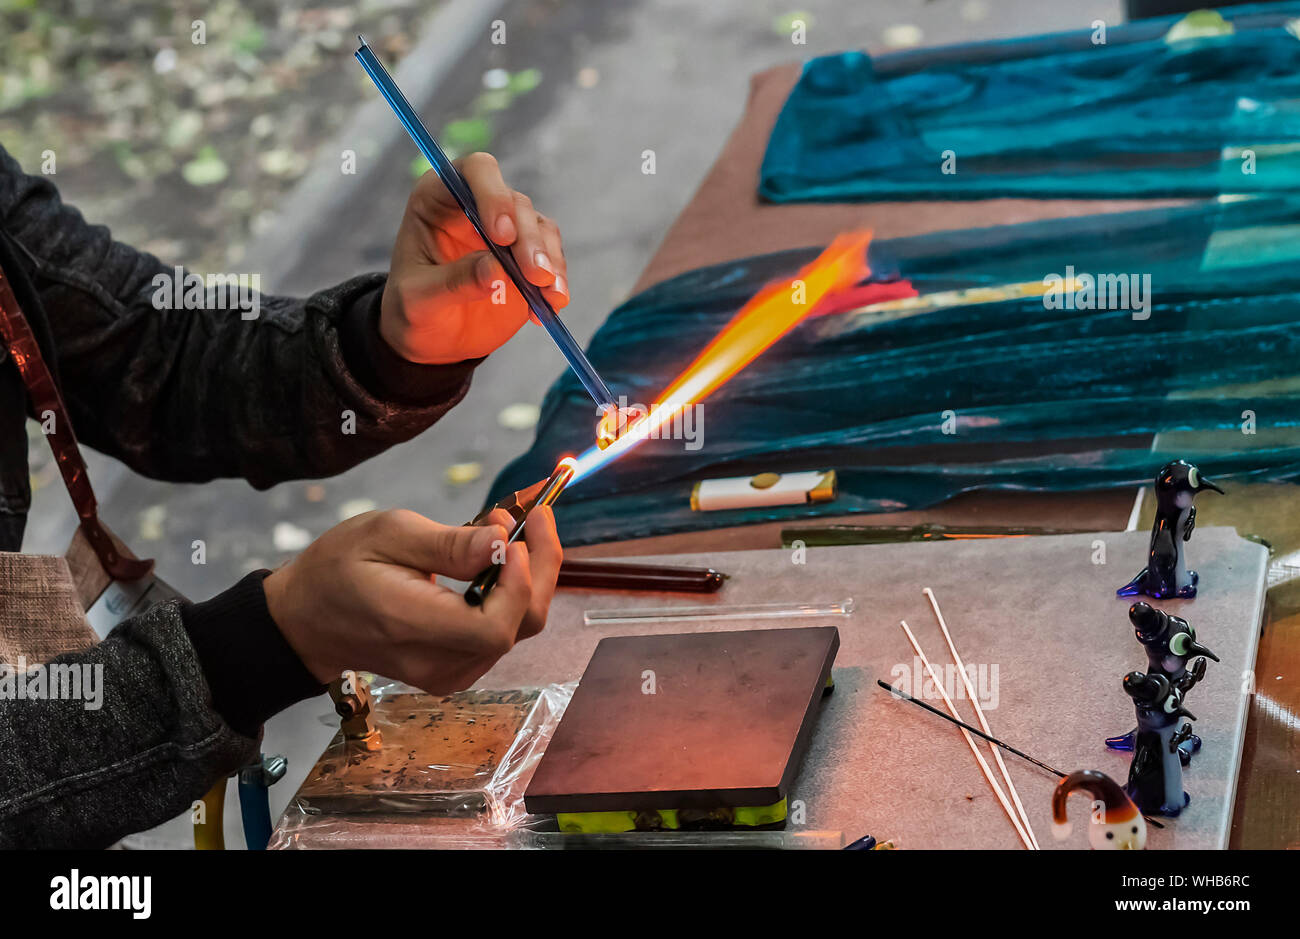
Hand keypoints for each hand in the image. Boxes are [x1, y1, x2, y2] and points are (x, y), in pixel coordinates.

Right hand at [262, 506, 561, 693]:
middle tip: (531, 517)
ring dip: (528, 576)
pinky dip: (512, 594)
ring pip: (519, 629)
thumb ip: (448, 544)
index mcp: (413, 627)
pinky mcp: (456, 668)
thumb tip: (501, 542)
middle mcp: (437, 661)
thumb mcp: (386, 534)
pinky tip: (496, 561)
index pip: (494, 626)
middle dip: (540, 567)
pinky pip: (502, 633)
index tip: (514, 532)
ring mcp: (449, 672)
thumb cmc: (338, 569)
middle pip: (520, 626)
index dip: (520, 579)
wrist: (306, 619)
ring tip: (505, 530)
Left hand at [380, 151, 569, 363]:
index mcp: (439, 199)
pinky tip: (552, 302)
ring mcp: (508, 231)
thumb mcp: (419, 300)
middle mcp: (477, 206)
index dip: (493, 195)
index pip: (475, 172)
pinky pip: (552, 259)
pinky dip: (557, 280)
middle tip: (534, 276)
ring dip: (550, 260)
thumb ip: (454, 281)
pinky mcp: (529, 258)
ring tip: (549, 293)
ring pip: (541, 228)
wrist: (432, 339)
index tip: (502, 236)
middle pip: (516, 203)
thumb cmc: (413, 310)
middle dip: (529, 240)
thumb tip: (496, 269)